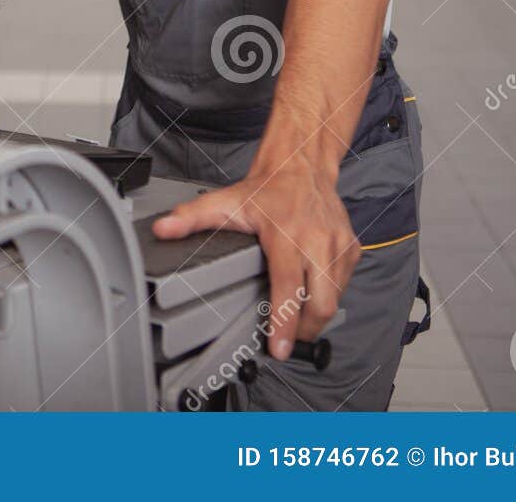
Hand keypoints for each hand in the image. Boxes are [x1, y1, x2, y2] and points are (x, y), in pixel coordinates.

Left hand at [151, 164, 358, 359]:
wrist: (302, 167)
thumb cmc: (267, 190)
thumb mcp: (225, 201)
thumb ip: (191, 217)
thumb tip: (163, 229)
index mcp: (287, 236)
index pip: (288, 288)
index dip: (284, 323)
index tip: (278, 348)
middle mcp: (318, 243)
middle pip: (321, 303)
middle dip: (303, 329)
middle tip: (284, 340)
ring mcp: (339, 247)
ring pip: (335, 299)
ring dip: (316, 316)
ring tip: (295, 321)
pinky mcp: (352, 251)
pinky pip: (344, 285)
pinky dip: (328, 296)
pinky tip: (311, 293)